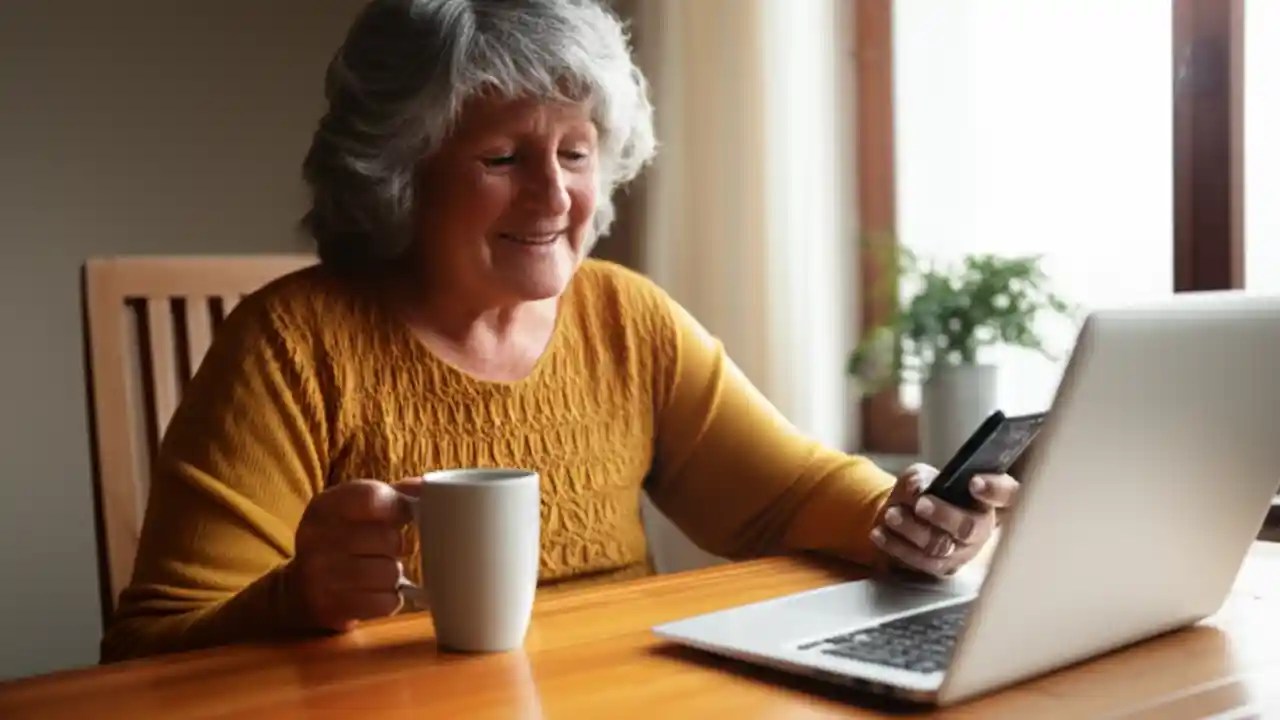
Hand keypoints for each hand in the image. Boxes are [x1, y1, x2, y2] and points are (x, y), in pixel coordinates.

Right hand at [285, 477, 422, 631]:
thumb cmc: (343, 539)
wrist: (300, 588)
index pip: (371, 497)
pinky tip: (375, 592)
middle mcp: (316, 538)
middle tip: (388, 548)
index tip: (404, 515)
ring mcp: (320, 575)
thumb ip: (395, 494)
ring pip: (390, 573)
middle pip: (389, 539)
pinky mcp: (331, 608)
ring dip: (394, 574)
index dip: (398, 507)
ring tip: (379, 570)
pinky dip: (389, 600)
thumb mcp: (358, 509)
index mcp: (325, 506)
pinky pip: (385, 603)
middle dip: (397, 545)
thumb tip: (430, 488)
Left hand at [870, 463, 1018, 576]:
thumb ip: (921, 479)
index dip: (996, 490)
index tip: (974, 483)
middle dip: (943, 515)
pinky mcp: (944, 568)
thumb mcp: (921, 476)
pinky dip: (896, 546)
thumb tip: (918, 490)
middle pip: (969, 527)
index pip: (1008, 494)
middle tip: (921, 504)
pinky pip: (921, 562)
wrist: (903, 515)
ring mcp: (963, 551)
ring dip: (911, 529)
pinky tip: (880, 532)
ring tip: (891, 514)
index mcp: (986, 498)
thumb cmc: (922, 491)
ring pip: (941, 546)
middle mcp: (982, 527)